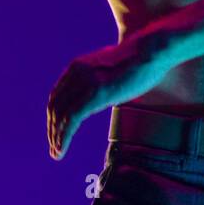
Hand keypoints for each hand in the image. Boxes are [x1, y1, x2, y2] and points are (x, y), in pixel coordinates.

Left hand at [46, 29, 172, 159]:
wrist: (151, 50)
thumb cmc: (139, 61)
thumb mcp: (111, 70)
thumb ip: (101, 80)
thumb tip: (105, 93)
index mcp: (77, 66)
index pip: (57, 96)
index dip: (54, 117)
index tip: (56, 132)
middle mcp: (76, 73)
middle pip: (55, 106)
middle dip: (52, 129)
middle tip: (54, 149)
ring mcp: (85, 83)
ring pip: (60, 115)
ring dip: (56, 137)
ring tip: (57, 154)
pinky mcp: (95, 94)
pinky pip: (71, 120)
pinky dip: (64, 137)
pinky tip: (62, 149)